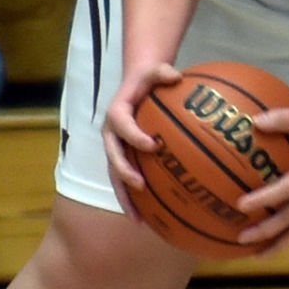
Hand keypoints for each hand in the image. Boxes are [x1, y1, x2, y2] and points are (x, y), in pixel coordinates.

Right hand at [102, 60, 181, 217]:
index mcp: (116, 113)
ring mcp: (115, 149)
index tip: (152, 145)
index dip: (134, 135)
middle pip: (113, 157)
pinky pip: (126, 181)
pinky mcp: (123, 159)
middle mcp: (111, 135)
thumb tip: (177, 75)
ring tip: (137, 218)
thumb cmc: (148, 78)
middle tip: (140, 184)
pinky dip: (134, 200)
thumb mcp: (154, 69)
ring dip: (125, 196)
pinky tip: (147, 219)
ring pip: (115, 176)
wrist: (136, 86)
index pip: (121, 125)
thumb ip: (163, 71)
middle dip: (124, 172)